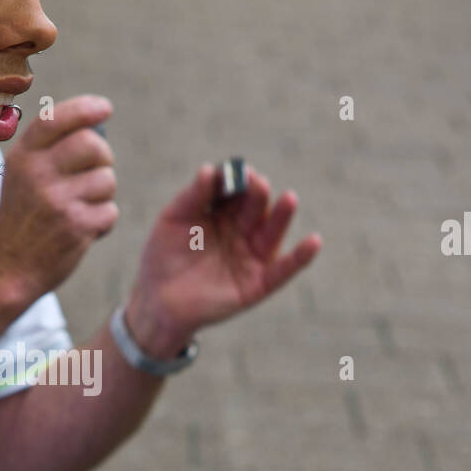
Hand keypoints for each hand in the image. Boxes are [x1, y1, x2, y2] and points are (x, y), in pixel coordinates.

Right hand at [0, 95, 117, 304]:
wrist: (5, 269)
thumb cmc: (21, 219)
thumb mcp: (20, 176)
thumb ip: (47, 150)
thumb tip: (95, 126)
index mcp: (23, 158)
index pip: (57, 119)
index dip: (85, 108)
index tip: (105, 108)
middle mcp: (37, 174)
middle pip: (93, 145)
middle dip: (104, 158)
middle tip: (97, 172)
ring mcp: (57, 200)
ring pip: (106, 180)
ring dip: (103, 196)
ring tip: (83, 208)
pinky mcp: (75, 226)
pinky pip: (110, 212)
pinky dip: (103, 223)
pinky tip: (83, 229)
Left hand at [125, 165, 319, 358]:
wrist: (156, 301)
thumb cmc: (162, 257)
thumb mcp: (172, 221)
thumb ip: (192, 197)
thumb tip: (209, 169)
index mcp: (222, 212)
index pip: (237, 191)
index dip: (240, 181)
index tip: (241, 171)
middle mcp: (241, 231)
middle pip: (255, 208)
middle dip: (258, 195)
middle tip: (259, 184)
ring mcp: (251, 257)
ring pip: (271, 233)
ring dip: (282, 216)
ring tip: (289, 199)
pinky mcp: (257, 284)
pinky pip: (283, 270)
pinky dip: (300, 258)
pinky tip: (314, 242)